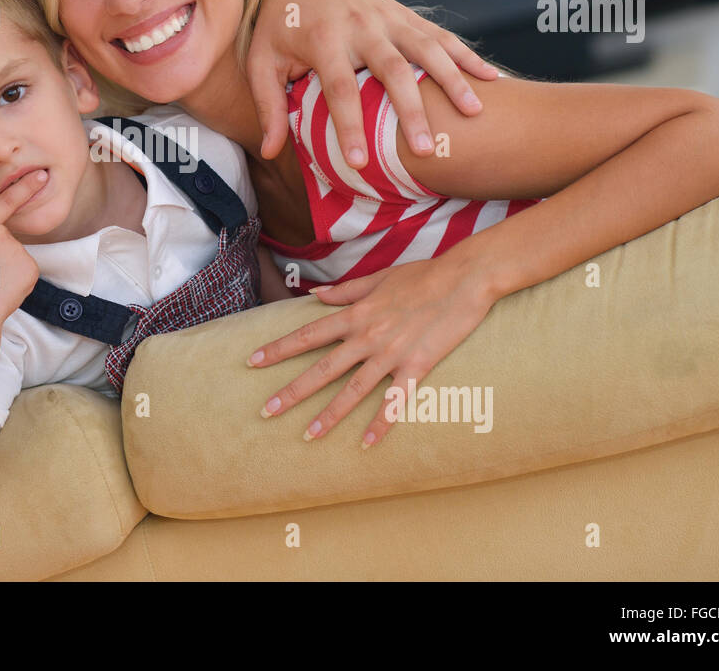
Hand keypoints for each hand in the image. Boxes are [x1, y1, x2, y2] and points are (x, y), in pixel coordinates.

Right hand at [0, 170, 45, 323]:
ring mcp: (20, 252)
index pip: (4, 203)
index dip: (24, 187)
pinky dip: (16, 282)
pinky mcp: (31, 270)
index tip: (40, 175)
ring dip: (5, 271)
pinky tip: (2, 291)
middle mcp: (4, 236)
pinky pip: (25, 273)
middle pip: (5, 243)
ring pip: (15, 260)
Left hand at [245, 0, 498, 165]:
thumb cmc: (279, 24)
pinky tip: (491, 78)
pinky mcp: (404, 15)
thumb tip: (269, 152)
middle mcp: (360, 27)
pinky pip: (440, 35)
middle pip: (393, 71)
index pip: (341, 89)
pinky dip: (466, 56)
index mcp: (323, 41)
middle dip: (411, 111)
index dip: (351, 127)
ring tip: (474, 112)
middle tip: (426, 149)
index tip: (361, 164)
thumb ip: (268, 105)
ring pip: (427, 49)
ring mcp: (387, 18)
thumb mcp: (262, 60)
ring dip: (452, 80)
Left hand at [247, 254, 496, 445]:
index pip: (308, 334)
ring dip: (329, 415)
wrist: (465, 277)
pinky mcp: (417, 366)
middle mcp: (367, 336)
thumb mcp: (378, 277)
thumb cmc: (423, 274)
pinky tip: (367, 444)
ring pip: (353, 389)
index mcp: (356, 314)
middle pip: (321, 368)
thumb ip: (345, 290)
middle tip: (265, 411)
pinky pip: (395, 400)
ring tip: (308, 436)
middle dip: (291, 391)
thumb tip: (315, 296)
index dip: (279, 348)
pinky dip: (381, 423)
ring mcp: (391, 353)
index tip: (253, 361)